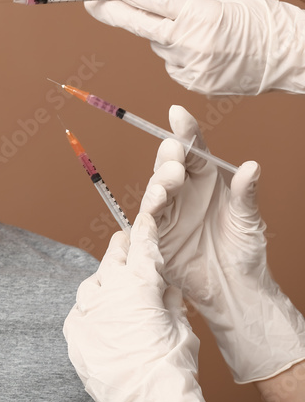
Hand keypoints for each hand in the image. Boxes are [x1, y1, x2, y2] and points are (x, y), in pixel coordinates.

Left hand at [64, 206, 212, 401]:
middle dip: (119, 249)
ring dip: (103, 281)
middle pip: (111, 259)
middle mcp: (108, 291)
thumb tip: (165, 286)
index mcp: (138, 284)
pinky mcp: (73, 332)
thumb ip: (169, 299)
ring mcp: (87, 311)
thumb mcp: (180, 325)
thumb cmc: (172, 366)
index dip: (143, 230)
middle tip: (123, 241)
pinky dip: (90, 310)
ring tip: (114, 286)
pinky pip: (80, 312)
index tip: (141, 219)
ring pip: (92, 284)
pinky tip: (100, 317)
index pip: (140, 247)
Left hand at [86, 0, 304, 95]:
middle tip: (91, 3)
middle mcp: (188, 42)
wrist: (295, 59)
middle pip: (138, 25)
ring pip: (159, 45)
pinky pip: (173, 63)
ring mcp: (189, 66)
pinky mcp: (193, 84)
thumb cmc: (265, 20)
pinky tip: (205, 49)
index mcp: (198, 15)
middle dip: (112, 12)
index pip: (150, 0)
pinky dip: (179, 53)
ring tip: (198, 29)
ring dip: (164, 34)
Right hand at [142, 105, 304, 383]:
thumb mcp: (249, 220)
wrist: (234, 288)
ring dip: (160, 181)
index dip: (185, 131)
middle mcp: (185, 191)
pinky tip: (157, 202)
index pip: (195, 150)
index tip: (177, 113)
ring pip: (157, 188)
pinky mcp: (157, 234)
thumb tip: (252, 166)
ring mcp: (169, 212)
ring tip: (169, 180)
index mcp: (208, 180)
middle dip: (169, 156)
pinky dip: (151, 209)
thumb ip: (247, 194)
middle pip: (170, 165)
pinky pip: (149, 218)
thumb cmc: (244, 251)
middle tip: (174, 153)